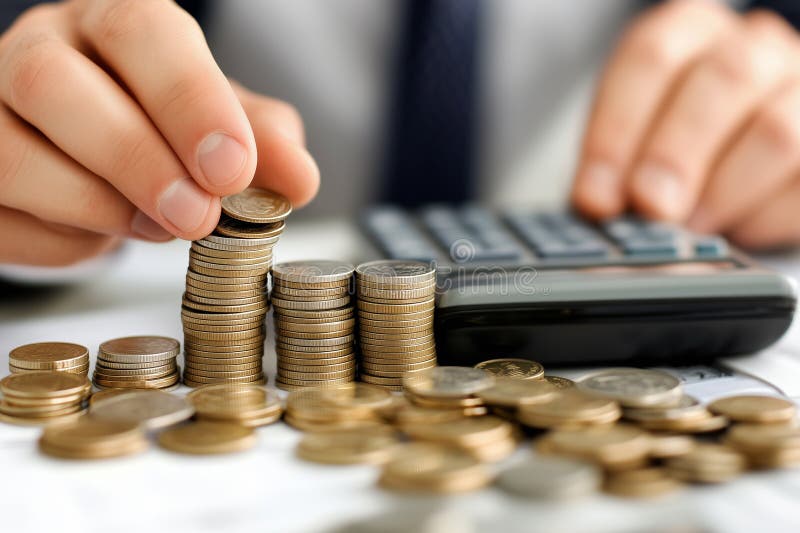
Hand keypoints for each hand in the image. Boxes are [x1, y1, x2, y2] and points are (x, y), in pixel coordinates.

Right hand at [0, 0, 318, 265]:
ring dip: (97, 206)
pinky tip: (106, 236)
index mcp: (112, 24)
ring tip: (159, 229)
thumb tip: (298, 178)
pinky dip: (63, 243)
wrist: (94, 152)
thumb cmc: (162, 126)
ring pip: (12, 157)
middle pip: (54, 85)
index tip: (232, 166)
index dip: (188, 99)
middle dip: (135, 159)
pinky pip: (3, 218)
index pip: (140, 31)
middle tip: (198, 215)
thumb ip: (262, 141)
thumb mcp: (223, 123)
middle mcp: (38, 54)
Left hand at [572, 0, 799, 248]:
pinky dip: (762, 219)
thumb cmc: (671, 152)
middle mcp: (753, 49)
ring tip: (688, 230)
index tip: (594, 197)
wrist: (736, 167)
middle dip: (674, 155)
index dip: (616, 132)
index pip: (651, 58)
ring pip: (775, 131)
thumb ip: (613, 168)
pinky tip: (733, 232)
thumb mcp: (630, 146)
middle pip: (723, 79)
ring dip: (721, 193)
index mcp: (688, 33)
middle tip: (648, 209)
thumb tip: (599, 206)